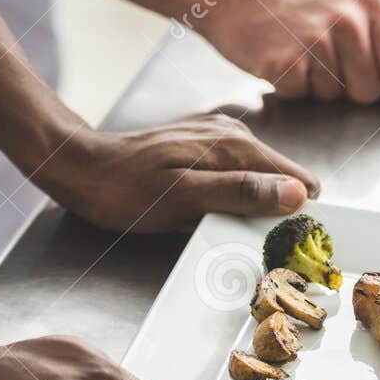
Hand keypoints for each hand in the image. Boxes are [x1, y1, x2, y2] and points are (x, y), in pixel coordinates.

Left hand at [41, 113, 317, 232]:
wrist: (79, 168)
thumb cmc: (124, 190)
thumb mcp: (183, 198)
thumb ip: (241, 192)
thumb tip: (296, 194)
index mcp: (234, 146)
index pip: (296, 179)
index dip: (300, 213)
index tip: (293, 244)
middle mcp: (232, 135)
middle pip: (280, 180)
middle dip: (276, 213)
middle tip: (250, 244)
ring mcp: (216, 139)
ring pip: (258, 180)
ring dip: (252, 208)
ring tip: (226, 233)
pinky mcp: (201, 147)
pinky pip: (234, 176)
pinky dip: (232, 198)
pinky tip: (211, 216)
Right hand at [204, 0, 379, 102]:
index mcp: (371, 2)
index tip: (365, 71)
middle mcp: (348, 19)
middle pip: (369, 92)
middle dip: (347, 88)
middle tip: (322, 58)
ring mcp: (314, 39)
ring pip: (333, 98)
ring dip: (314, 86)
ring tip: (298, 51)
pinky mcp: (283, 60)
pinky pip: (300, 97)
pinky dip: (288, 87)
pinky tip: (278, 57)